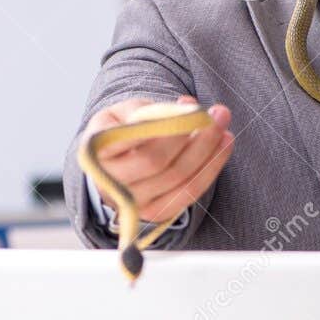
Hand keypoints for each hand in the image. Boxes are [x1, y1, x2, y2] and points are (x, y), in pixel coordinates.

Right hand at [85, 95, 233, 222]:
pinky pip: (188, 194)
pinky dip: (210, 170)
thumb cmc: (123, 130)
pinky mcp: (154, 214)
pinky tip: (222, 148)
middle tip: (217, 114)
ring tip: (223, 127)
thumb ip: (154, 109)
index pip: (129, 138)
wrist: (114, 163)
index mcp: (95, 150)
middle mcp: (108, 182)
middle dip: (192, 136)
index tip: (193, 109)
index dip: (164, 126)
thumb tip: (187, 106)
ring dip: (208, 152)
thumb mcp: (127, 111)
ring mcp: (131, 203)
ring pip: (177, 179)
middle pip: (156, 160)